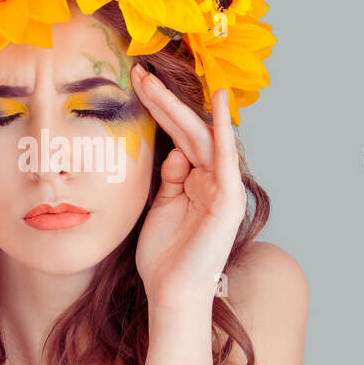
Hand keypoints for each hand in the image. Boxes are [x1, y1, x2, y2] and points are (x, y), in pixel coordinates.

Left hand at [129, 63, 244, 309]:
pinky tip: (218, 103)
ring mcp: (222, 188)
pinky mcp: (228, 199)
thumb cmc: (163, 256)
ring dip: (176, 107)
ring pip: (200, 136)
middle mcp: (212, 180)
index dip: (158, 109)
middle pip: (187, 130)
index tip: (135, 85)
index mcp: (194, 181)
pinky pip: (226, 157)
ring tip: (151, 81)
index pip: (177, 136)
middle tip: (139, 72)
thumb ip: (169, 179)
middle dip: (162, 100)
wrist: (171, 292)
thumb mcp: (159, 207)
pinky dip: (223, 129)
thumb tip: (173, 153)